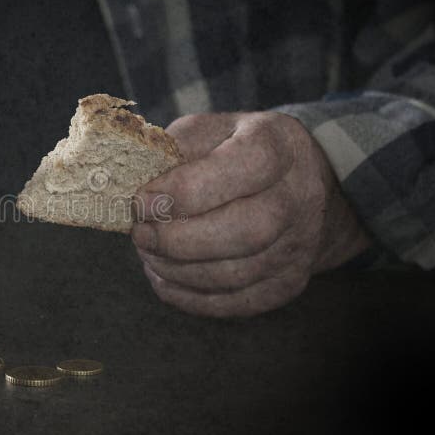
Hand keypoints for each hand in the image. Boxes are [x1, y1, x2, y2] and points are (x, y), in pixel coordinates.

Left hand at [132, 111, 370, 316]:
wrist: (297, 186)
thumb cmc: (235, 153)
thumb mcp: (208, 131)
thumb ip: (175, 148)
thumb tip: (136, 182)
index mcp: (278, 145)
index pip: (241, 167)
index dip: (185, 190)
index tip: (142, 201)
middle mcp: (298, 196)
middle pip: (245, 231)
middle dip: (179, 240)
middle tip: (140, 234)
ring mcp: (298, 244)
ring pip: (236, 273)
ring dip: (179, 270)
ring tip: (148, 254)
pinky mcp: (288, 283)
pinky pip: (236, 303)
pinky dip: (190, 297)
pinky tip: (164, 277)